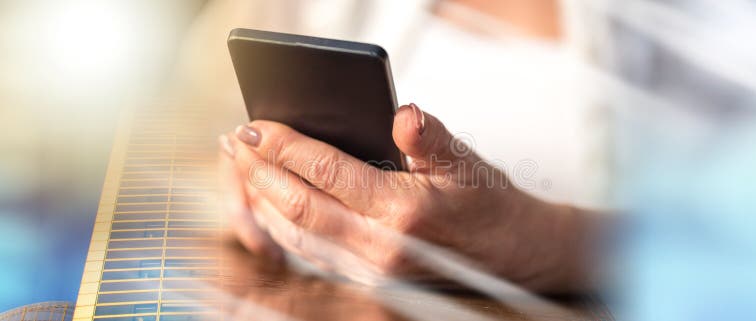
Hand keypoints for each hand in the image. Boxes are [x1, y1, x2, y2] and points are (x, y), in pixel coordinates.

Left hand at [219, 103, 594, 291]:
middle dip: (259, 171)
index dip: (284, 147)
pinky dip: (280, 227)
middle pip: (299, 207)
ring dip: (261, 199)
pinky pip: (310, 254)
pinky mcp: (366, 281)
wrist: (509, 256)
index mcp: (404, 210)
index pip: (326, 173)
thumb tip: (402, 114)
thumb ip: (429, 137)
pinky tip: (267, 204)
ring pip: (296, 236)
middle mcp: (382, 246)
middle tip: (233, 142)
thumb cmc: (485, 204)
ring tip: (241, 167)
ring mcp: (371, 270)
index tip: (254, 126)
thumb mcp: (464, 162)